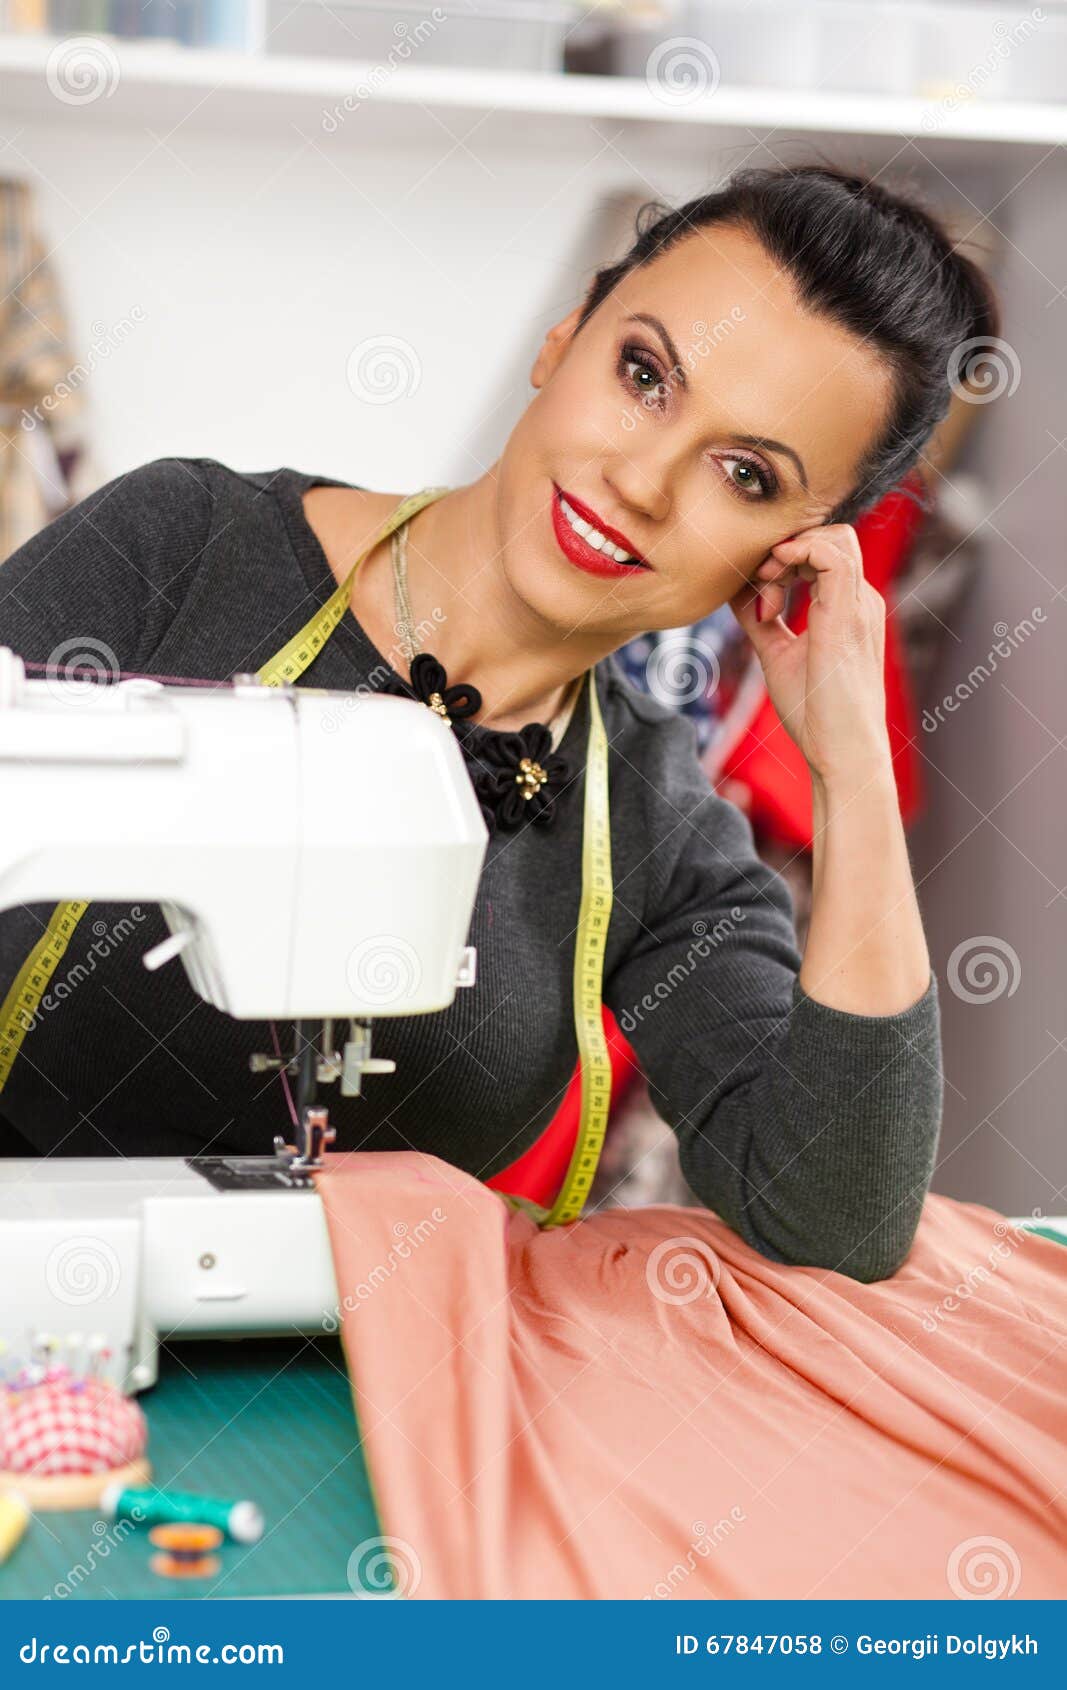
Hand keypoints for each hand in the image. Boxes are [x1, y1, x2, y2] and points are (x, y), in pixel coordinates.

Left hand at [727, 523, 891, 786]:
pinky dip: (797, 552)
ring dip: (789, 551)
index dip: (785, 561)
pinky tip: (772, 576)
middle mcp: (859, 601)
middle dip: (787, 549)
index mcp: (848, 608)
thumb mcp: (778, 655)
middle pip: (831, 536)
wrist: (843, 752)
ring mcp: (858, 605)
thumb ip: (761, 621)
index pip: (824, 552)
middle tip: (760, 588)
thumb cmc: (817, 714)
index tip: (760, 600)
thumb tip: (737, 594)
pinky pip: (831, 553)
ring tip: (766, 587)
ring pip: (833, 536)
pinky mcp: (847, 615)